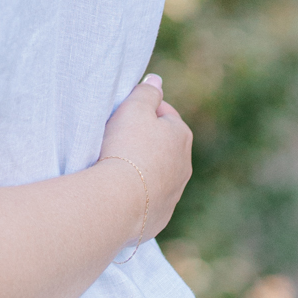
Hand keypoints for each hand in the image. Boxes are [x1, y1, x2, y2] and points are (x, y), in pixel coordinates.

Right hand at [98, 74, 191, 241]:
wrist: (119, 201)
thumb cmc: (125, 148)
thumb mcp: (133, 108)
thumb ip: (146, 92)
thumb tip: (157, 80)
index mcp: (181, 135)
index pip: (164, 113)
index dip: (143, 111)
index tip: (122, 115)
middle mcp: (183, 165)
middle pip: (162, 145)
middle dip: (144, 141)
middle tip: (115, 139)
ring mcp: (174, 193)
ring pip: (157, 173)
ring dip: (141, 168)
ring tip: (114, 167)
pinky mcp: (160, 216)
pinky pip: (148, 199)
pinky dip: (137, 193)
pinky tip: (118, 191)